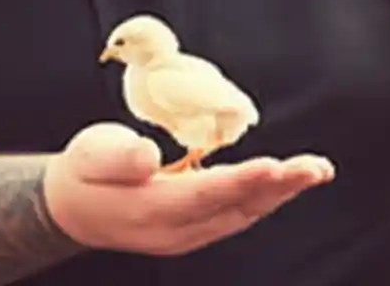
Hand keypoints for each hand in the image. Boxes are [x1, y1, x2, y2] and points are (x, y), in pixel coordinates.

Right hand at [42, 123, 334, 256]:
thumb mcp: (89, 153)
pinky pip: (238, 214)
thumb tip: (149, 156)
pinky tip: (287, 180)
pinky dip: (266, 196)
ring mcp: (188, 235)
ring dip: (281, 193)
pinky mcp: (196, 229)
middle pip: (234, 209)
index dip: (240, 182)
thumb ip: (118, 155)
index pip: (202, 195)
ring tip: (315, 171)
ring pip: (243, 214)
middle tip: (314, 168)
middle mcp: (175, 231)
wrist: (73, 208)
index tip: (274, 167)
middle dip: (278, 187)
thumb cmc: (84, 172)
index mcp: (147, 210)